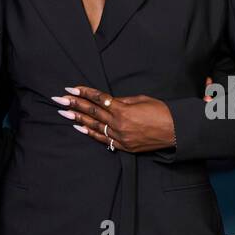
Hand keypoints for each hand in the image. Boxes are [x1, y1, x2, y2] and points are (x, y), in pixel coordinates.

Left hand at [52, 85, 175, 152]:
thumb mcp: (141, 100)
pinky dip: (90, 134)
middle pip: (92, 112)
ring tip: (64, 113)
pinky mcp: (124, 146)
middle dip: (74, 105)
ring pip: (94, 127)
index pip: (98, 99)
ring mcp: (120, 136)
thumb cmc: (161, 111)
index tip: (70, 88)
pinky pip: (103, 140)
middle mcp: (119, 124)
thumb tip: (108, 101)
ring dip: (78, 119)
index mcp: (123, 109)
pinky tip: (79, 128)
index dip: (84, 92)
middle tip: (58, 99)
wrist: (175, 131)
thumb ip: (122, 101)